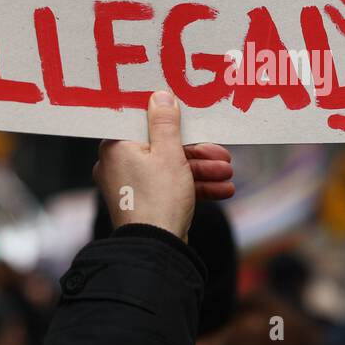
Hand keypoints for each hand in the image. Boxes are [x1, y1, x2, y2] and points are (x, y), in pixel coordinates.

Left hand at [93, 90, 234, 240]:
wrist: (156, 249)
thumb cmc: (158, 198)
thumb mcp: (169, 153)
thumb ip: (166, 123)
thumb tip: (160, 96)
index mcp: (116, 147)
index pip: (145, 123)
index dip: (171, 120)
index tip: (191, 119)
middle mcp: (119, 165)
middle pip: (163, 147)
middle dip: (198, 153)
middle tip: (223, 155)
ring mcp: (132, 186)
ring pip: (170, 169)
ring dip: (202, 171)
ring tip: (228, 174)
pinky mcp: (145, 203)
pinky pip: (170, 187)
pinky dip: (194, 187)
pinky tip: (223, 190)